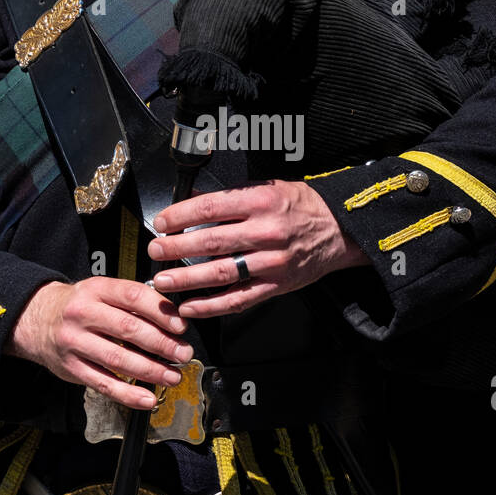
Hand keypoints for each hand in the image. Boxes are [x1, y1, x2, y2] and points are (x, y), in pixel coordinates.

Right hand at [5, 277, 193, 409]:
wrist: (35, 320)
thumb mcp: (101, 290)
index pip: (133, 296)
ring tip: (172, 376)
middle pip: (128, 329)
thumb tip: (172, 317)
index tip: (181, 326)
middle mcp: (83, 314)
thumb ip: (132, 300)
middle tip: (183, 354)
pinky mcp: (71, 368)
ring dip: (150, 371)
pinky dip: (128, 394)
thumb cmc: (79, 305)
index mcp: (96, 290)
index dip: (160, 312)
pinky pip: (103, 384)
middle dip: (162, 344)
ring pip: (117, 359)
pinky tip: (147, 398)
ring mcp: (75, 343)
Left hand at [148, 180, 368, 317]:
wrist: (339, 230)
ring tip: (163, 281)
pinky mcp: (276, 285)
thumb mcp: (268, 187)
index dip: (180, 216)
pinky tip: (191, 307)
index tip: (162, 223)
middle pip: (211, 242)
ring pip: (221, 273)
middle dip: (176, 248)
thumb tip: (193, 199)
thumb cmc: (302, 206)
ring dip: (187, 279)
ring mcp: (271, 262)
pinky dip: (211, 306)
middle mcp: (266, 231)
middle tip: (155, 251)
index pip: (210, 208)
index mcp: (261, 201)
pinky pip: (239, 299)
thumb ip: (231, 196)